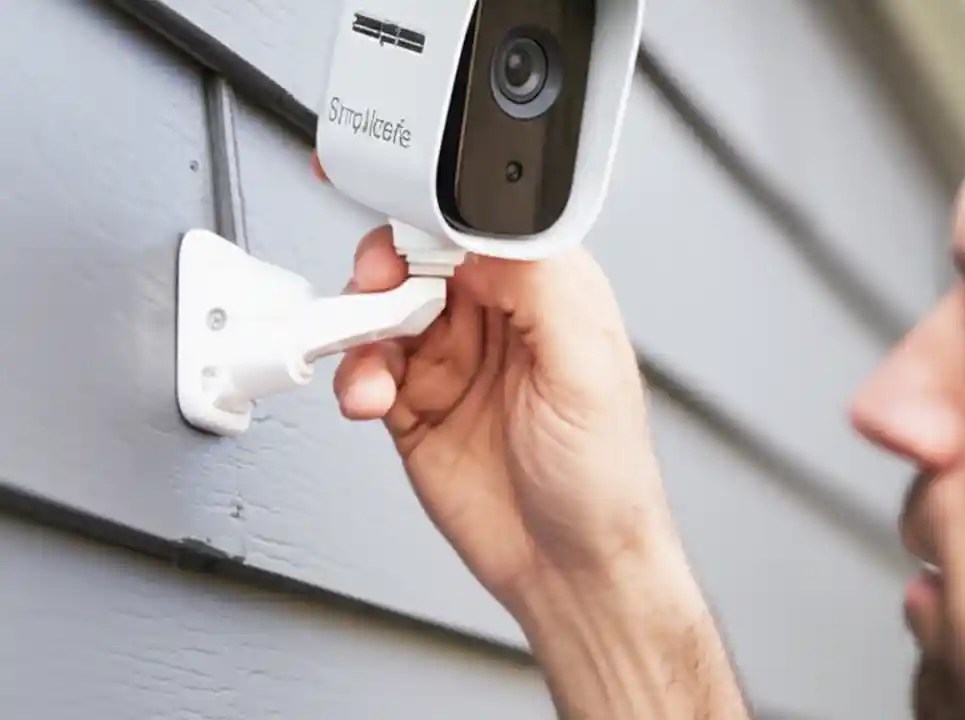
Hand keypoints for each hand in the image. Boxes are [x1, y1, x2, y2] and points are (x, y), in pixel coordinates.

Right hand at [315, 155, 750, 718]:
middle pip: (421, 257)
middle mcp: (499, 319)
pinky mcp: (416, 405)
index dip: (436, 207)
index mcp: (549, 293)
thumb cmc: (606, 477)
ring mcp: (454, 362)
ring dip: (363, 326)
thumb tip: (490, 221)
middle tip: (376, 288)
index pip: (483, 225)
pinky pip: (365, 370)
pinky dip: (355, 377)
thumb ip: (540, 284)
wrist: (570, 569)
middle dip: (386, 265)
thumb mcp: (587, 367)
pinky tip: (370, 397)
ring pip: (383, 310)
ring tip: (373, 361)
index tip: (397, 203)